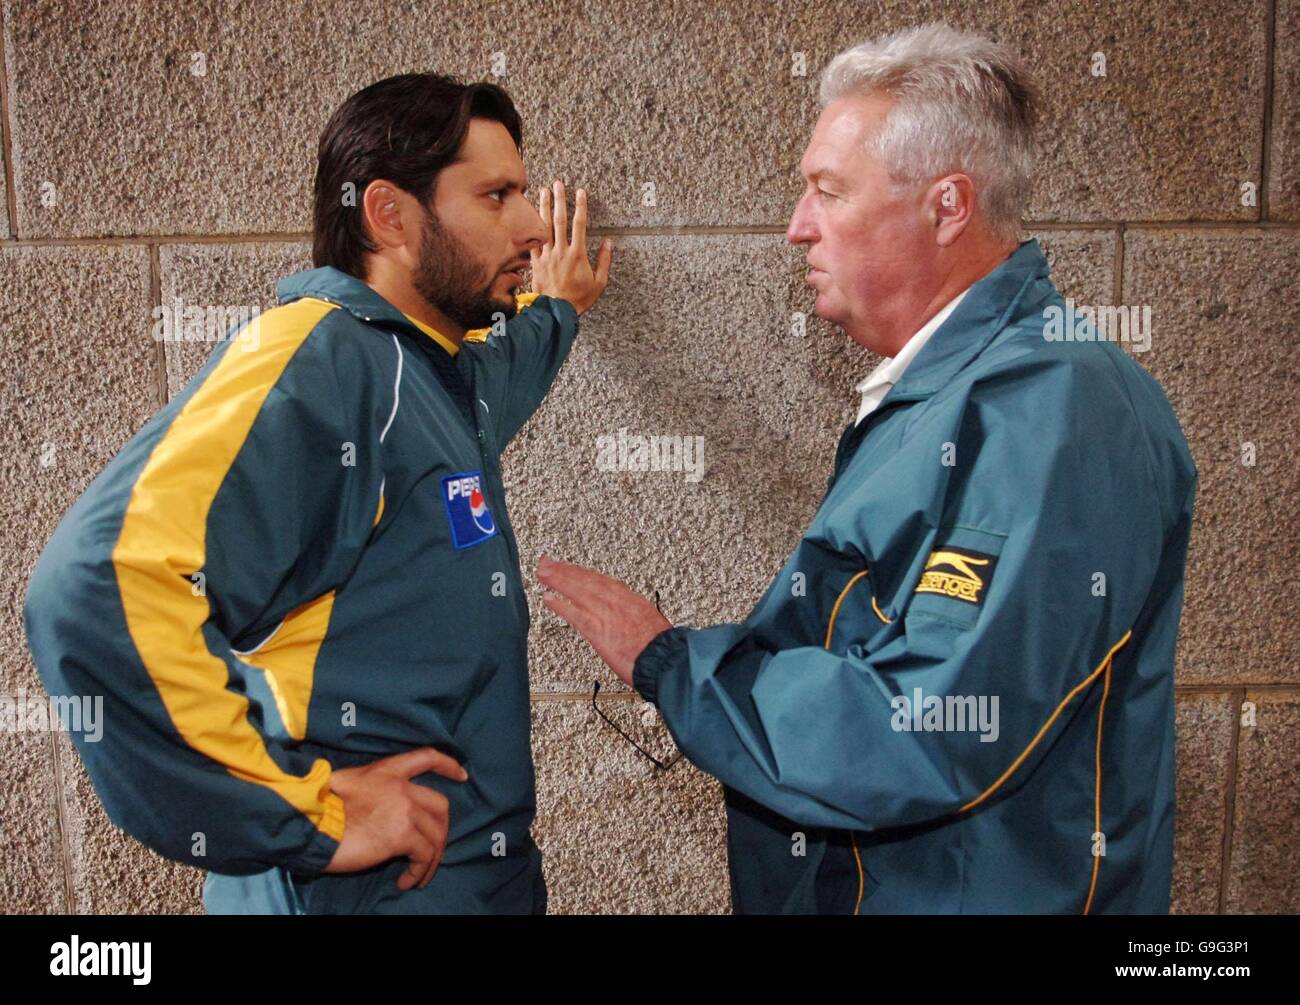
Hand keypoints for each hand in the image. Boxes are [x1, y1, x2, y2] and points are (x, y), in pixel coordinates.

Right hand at [324, 746, 467, 890]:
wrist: (310, 824)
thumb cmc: (320, 806)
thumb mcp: (346, 782)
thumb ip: (368, 787)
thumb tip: (372, 801)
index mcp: (387, 770)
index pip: (428, 757)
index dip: (449, 765)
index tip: (462, 776)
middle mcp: (401, 787)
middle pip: (441, 805)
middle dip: (442, 829)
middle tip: (432, 849)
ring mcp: (404, 810)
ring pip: (436, 835)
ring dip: (432, 859)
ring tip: (419, 875)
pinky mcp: (401, 836)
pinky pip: (424, 856)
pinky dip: (419, 871)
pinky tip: (406, 881)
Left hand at [530, 180, 612, 313]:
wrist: (556, 312)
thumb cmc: (579, 299)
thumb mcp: (599, 283)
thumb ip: (604, 261)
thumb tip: (609, 243)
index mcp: (577, 254)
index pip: (580, 224)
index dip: (581, 206)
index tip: (581, 192)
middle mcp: (561, 251)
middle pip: (560, 220)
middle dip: (560, 200)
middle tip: (558, 184)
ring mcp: (547, 256)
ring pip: (544, 227)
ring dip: (544, 207)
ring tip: (543, 191)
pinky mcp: (536, 262)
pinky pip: (533, 242)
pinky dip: (531, 228)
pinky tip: (528, 216)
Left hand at [536, 554, 671, 685]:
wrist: (665, 659)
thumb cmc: (661, 647)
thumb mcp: (651, 623)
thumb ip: (634, 617)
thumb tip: (630, 619)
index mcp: (630, 599)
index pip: (600, 580)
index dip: (581, 572)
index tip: (569, 567)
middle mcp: (616, 601)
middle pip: (585, 579)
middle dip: (564, 569)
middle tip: (547, 562)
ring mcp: (605, 614)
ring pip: (577, 590)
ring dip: (557, 579)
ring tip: (543, 572)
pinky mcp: (597, 630)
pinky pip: (574, 614)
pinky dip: (560, 605)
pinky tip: (548, 599)